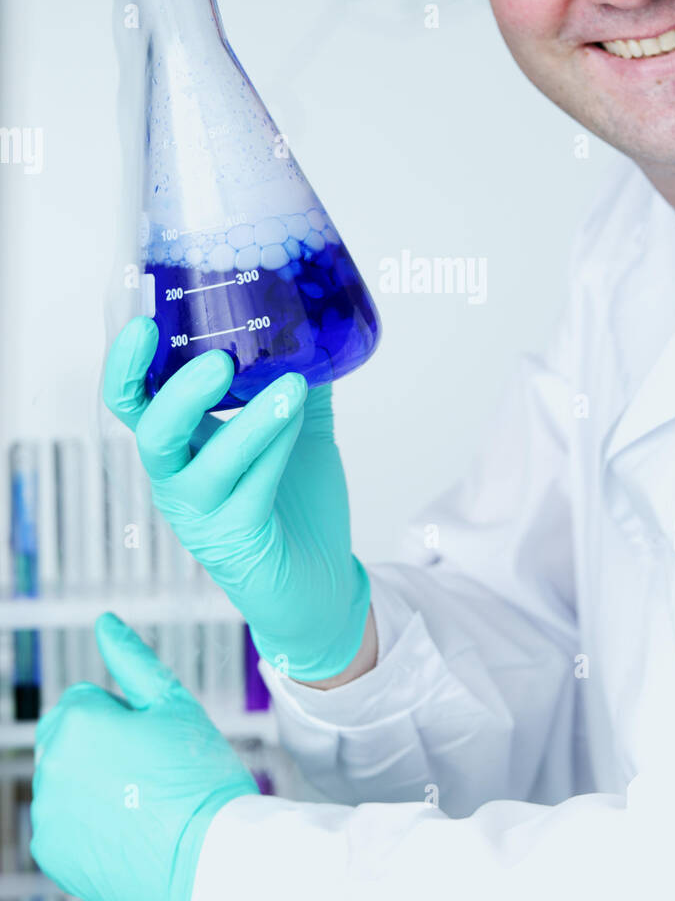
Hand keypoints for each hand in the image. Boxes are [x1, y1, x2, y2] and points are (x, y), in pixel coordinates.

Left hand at [30, 613, 257, 900]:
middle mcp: (51, 764)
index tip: (153, 741)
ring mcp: (48, 812)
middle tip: (148, 771)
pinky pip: (63, 823)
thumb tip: (104, 622)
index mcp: (76, 720)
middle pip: (69, 737)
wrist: (209, 859)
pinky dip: (87, 824)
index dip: (125, 715)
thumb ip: (132, 658)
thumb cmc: (199, 778)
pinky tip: (126, 829)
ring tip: (141, 803)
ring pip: (67, 779)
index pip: (85, 698)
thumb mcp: (174, 704)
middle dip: (99, 744)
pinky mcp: (51, 852)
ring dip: (93, 783)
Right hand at [102, 317, 369, 679]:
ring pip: (205, 467)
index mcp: (182, 444)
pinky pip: (253, 490)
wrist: (321, 579)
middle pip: (149, 434)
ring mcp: (203, 515)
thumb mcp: (297, 425)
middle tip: (218, 359)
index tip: (142, 321)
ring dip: (249, 423)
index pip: (134, 400)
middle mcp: (179, 479)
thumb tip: (314, 320)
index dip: (127, 365)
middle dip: (177, 393)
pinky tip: (300, 416)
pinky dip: (277, 447)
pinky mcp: (237, 543)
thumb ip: (297, 377)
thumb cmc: (297, 501)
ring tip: (290, 385)